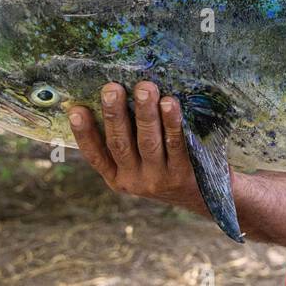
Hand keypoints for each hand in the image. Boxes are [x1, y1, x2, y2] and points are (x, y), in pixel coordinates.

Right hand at [67, 81, 211, 215]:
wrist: (209, 198)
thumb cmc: (171, 168)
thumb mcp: (144, 164)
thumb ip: (131, 140)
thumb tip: (117, 97)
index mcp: (118, 177)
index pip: (95, 155)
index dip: (84, 133)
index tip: (76, 109)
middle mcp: (135, 180)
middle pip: (120, 144)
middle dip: (115, 114)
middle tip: (112, 88)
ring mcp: (159, 179)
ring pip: (148, 142)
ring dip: (145, 113)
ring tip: (144, 88)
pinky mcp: (183, 175)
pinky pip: (176, 145)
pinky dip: (172, 123)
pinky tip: (169, 103)